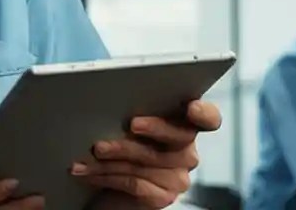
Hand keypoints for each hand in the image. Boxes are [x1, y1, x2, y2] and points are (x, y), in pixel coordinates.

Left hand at [70, 99, 221, 208]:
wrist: (107, 193)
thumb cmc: (119, 150)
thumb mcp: (127, 127)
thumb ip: (134, 111)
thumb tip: (117, 98)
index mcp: (183, 126)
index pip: (208, 119)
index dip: (205, 113)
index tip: (192, 107)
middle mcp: (187, 153)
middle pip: (179, 136)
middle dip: (155, 128)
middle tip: (132, 124)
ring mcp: (177, 177)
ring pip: (148, 160)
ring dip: (116, 154)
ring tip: (94, 149)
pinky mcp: (161, 197)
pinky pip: (135, 183)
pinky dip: (107, 174)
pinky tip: (87, 170)